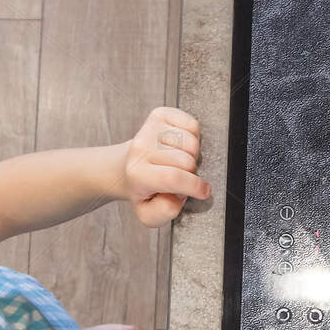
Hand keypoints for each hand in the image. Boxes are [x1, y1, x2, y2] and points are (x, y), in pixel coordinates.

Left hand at [119, 106, 210, 226]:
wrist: (126, 167)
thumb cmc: (143, 190)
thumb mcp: (148, 214)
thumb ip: (164, 212)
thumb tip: (179, 196)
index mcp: (137, 174)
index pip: (173, 177)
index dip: (194, 186)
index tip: (203, 191)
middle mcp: (140, 148)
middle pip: (187, 160)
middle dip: (192, 173)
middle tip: (182, 178)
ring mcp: (150, 129)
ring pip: (192, 142)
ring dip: (193, 155)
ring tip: (180, 163)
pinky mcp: (160, 115)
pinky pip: (193, 125)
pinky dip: (194, 137)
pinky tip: (181, 147)